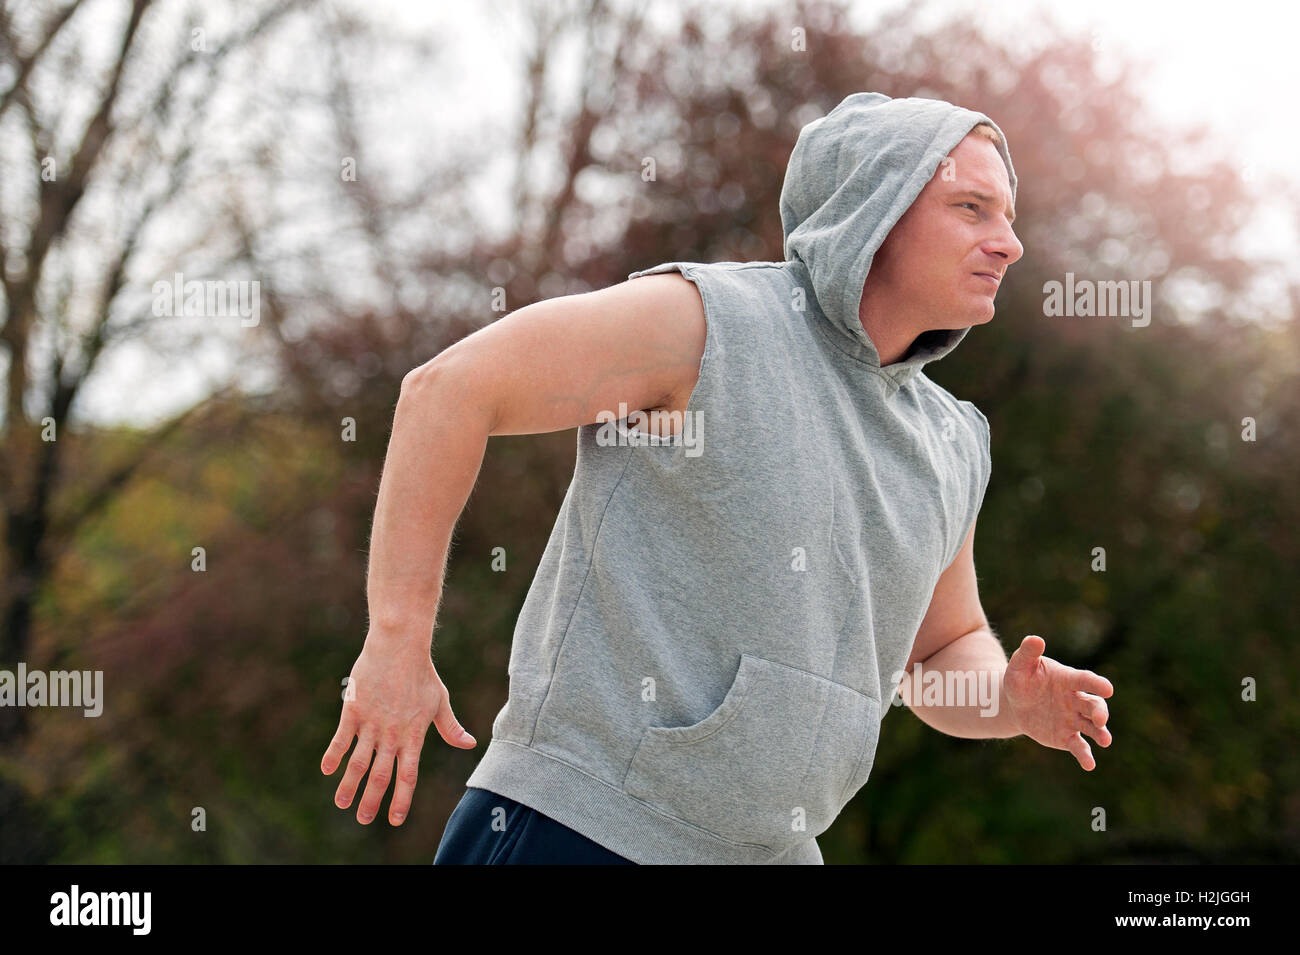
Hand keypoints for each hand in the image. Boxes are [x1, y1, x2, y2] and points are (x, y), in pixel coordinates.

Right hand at [321, 635, 475, 825]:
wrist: (400, 645)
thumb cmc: (422, 673)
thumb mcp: (440, 701)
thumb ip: (451, 727)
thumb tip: (470, 744)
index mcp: (414, 734)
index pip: (408, 775)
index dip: (401, 799)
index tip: (395, 819)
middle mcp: (392, 733)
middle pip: (380, 775)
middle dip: (371, 801)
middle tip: (362, 819)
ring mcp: (372, 722)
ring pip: (358, 762)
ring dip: (349, 785)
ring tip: (342, 804)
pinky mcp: (354, 709)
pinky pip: (342, 738)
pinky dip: (334, 754)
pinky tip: (327, 770)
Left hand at [1002, 635, 1112, 770]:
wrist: (1014, 703)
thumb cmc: (1021, 679)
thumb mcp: (1020, 665)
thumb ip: (1028, 653)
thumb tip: (1035, 639)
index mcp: (1068, 679)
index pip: (1085, 680)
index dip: (1097, 684)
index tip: (1108, 688)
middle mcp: (1076, 700)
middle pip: (1094, 705)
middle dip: (1100, 712)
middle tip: (1100, 719)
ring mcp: (1074, 719)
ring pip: (1092, 727)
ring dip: (1100, 733)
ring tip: (1105, 741)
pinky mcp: (1067, 736)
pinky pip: (1079, 746)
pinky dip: (1085, 755)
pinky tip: (1089, 765)